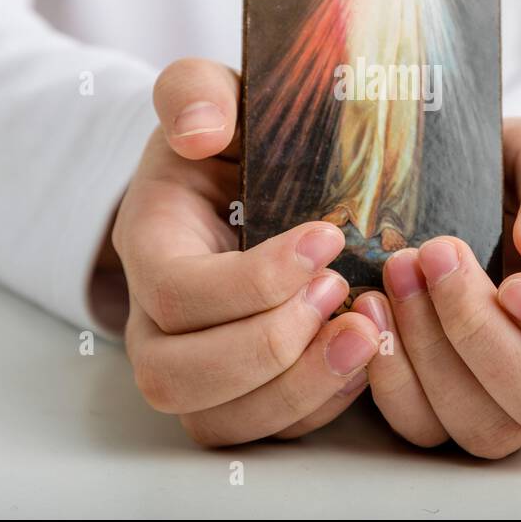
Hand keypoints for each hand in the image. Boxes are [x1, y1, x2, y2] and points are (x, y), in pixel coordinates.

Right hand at [113, 58, 379, 446]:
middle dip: (269, 348)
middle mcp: (156, 320)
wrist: (242, 179)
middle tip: (345, 294)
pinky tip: (368, 358)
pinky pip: (264, 430)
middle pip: (178, 377)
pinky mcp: (239, 392)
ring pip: (218, 420)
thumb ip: (194, 91)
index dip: (252, 281)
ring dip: (300, 388)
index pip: (177, 293)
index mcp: (150, 244)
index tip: (328, 236)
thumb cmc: (227, 139)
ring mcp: (194, 365)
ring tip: (370, 334)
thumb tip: (197, 128)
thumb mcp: (210, 94)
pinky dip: (319, 406)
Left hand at [350, 117, 520, 457]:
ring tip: (399, 269)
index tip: (519, 283)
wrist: (467, 189)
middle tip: (437, 253)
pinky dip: (389, 375)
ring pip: (483, 429)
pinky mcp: (443, 408)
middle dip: (480, 334)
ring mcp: (506, 403)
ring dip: (429, 353)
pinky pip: (421, 427)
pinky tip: (371, 310)